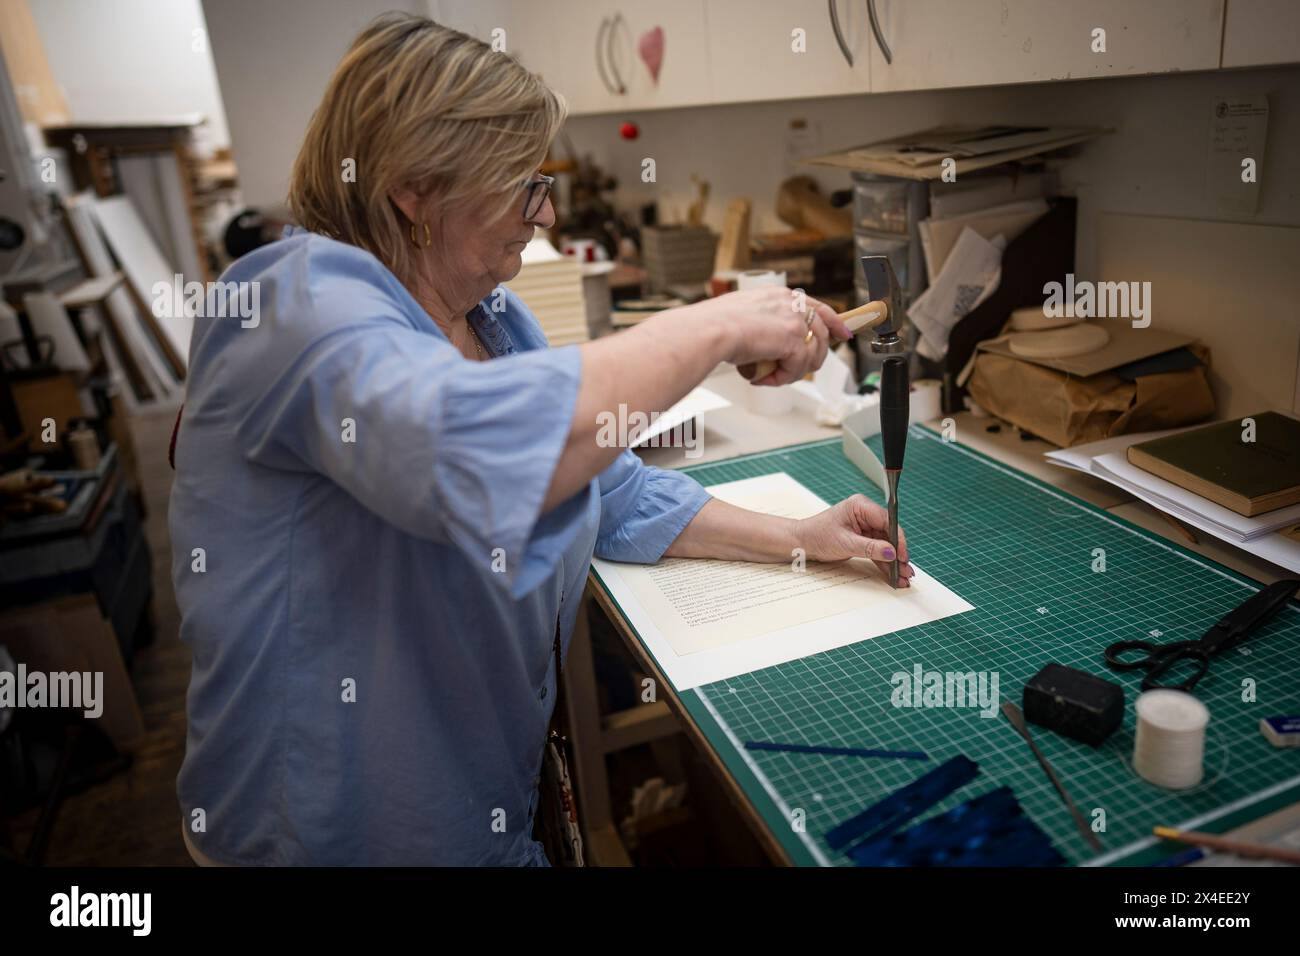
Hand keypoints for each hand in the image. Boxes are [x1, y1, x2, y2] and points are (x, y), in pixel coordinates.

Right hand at [687, 287, 852, 385]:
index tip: (841, 335)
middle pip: (821, 334)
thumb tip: (764, 343)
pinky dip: (782, 378)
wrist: (711, 330)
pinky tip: (764, 378)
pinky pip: (798, 367)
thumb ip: (763, 324)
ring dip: (794, 372)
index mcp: (781, 295)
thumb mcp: (744, 315)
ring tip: (772, 377)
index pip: (818, 307)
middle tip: (794, 372)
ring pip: (813, 354)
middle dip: (812, 358)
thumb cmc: (715, 324)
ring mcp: (795, 320)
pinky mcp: (794, 339)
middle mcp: (792, 304)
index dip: (833, 323)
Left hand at [795, 494, 914, 586]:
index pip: (887, 521)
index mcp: (861, 506)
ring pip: (885, 544)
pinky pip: (877, 550)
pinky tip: (892, 574)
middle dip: (898, 554)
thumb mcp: (845, 543)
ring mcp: (865, 526)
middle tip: (906, 571)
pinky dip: (884, 562)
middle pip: (889, 534)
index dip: (898, 539)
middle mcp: (865, 514)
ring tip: (902, 577)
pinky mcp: (862, 538)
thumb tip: (891, 552)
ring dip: (893, 561)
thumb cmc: (817, 535)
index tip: (902, 556)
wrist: (801, 543)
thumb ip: (870, 548)